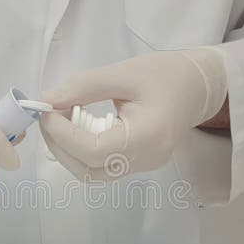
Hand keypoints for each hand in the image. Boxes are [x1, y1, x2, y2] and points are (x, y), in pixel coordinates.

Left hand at [39, 48, 226, 180]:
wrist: (196, 87)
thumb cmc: (166, 74)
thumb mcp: (123, 72)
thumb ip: (83, 87)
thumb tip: (47, 100)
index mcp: (150, 135)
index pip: (96, 151)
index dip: (64, 135)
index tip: (47, 111)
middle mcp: (147, 159)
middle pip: (90, 169)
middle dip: (60, 144)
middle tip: (49, 113)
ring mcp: (142, 167)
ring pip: (92, 172)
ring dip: (68, 148)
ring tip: (64, 116)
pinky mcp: (136, 165)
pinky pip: (100, 165)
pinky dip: (81, 148)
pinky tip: (79, 124)